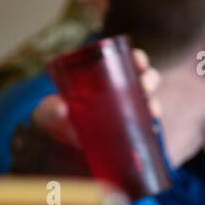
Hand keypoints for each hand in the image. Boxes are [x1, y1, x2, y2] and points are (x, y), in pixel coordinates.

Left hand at [31, 47, 161, 148]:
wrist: (56, 145)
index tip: (138, 60)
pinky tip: (151, 132)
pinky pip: (146, 130)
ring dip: (154, 104)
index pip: (128, 61)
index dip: (138, 59)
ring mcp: (127, 113)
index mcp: (106, 76)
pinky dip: (150, 130)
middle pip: (146, 79)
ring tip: (150, 110)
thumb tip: (62, 109)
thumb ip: (52, 109)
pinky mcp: (129, 135)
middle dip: (149, 80)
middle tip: (144, 86)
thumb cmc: (55, 118)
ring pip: (150, 103)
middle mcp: (122, 92)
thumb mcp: (49, 111)